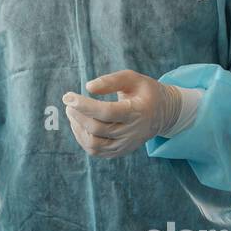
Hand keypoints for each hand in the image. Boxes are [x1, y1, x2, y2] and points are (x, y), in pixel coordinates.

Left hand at [63, 70, 189, 158]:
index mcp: (137, 112)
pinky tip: (79, 124)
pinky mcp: (119, 151)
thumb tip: (88, 87)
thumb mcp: (132, 79)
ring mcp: (125, 145)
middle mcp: (132, 132)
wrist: (162, 114)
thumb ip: (111, 80)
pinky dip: (82, 138)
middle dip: (77, 115)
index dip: (84, 105)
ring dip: (77, 128)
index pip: (106, 112)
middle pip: (97, 129)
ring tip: (72, 113)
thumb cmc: (144, 92)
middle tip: (69, 102)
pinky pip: (96, 151)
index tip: (67, 96)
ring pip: (94, 144)